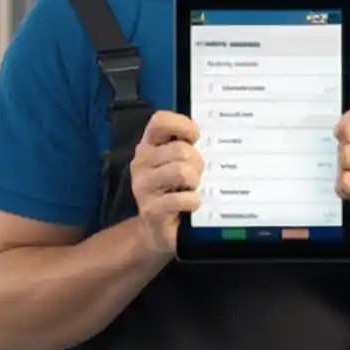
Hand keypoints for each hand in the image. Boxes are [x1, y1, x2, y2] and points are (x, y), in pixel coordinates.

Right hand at [130, 110, 202, 256]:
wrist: (156, 228)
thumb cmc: (173, 187)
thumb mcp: (176, 161)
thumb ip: (185, 144)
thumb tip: (209, 133)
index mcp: (148, 145)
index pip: (160, 121)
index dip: (182, 125)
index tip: (194, 137)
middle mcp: (141, 162)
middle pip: (181, 150)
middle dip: (197, 163)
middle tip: (195, 175)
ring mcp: (143, 187)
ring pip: (182, 172)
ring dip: (195, 182)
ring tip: (190, 189)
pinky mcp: (152, 210)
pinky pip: (184, 199)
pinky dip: (193, 202)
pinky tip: (189, 205)